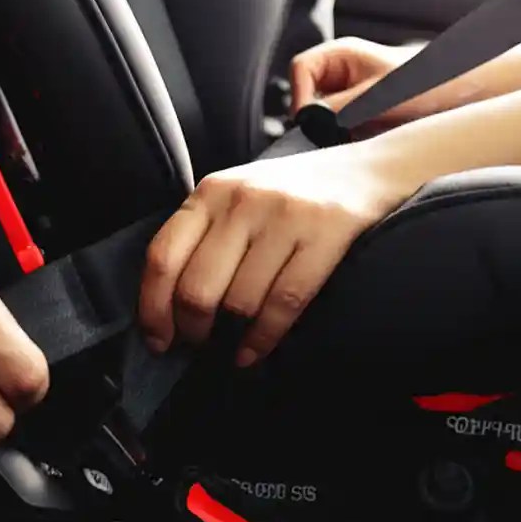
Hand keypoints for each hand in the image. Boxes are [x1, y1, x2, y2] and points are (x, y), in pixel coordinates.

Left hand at [138, 146, 415, 366]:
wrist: (367, 169)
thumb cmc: (294, 194)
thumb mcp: (238, 197)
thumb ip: (205, 235)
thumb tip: (169, 305)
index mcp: (211, 192)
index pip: (163, 257)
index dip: (152, 308)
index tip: (156, 339)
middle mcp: (242, 200)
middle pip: (197, 287)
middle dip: (191, 330)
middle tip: (196, 346)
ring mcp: (284, 215)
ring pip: (239, 302)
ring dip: (227, 340)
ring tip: (228, 349)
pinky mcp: (325, 234)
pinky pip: (283, 303)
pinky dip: (263, 339)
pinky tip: (253, 352)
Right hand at [289, 37, 453, 131]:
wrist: (460, 93)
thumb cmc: (427, 81)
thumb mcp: (379, 95)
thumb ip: (341, 106)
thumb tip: (311, 120)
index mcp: (342, 54)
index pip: (300, 68)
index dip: (300, 94)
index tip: (310, 119)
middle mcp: (341, 72)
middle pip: (305, 92)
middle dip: (315, 114)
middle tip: (328, 132)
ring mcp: (348, 93)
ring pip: (319, 113)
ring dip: (329, 127)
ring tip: (350, 136)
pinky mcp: (357, 114)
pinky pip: (336, 126)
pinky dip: (341, 136)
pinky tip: (358, 141)